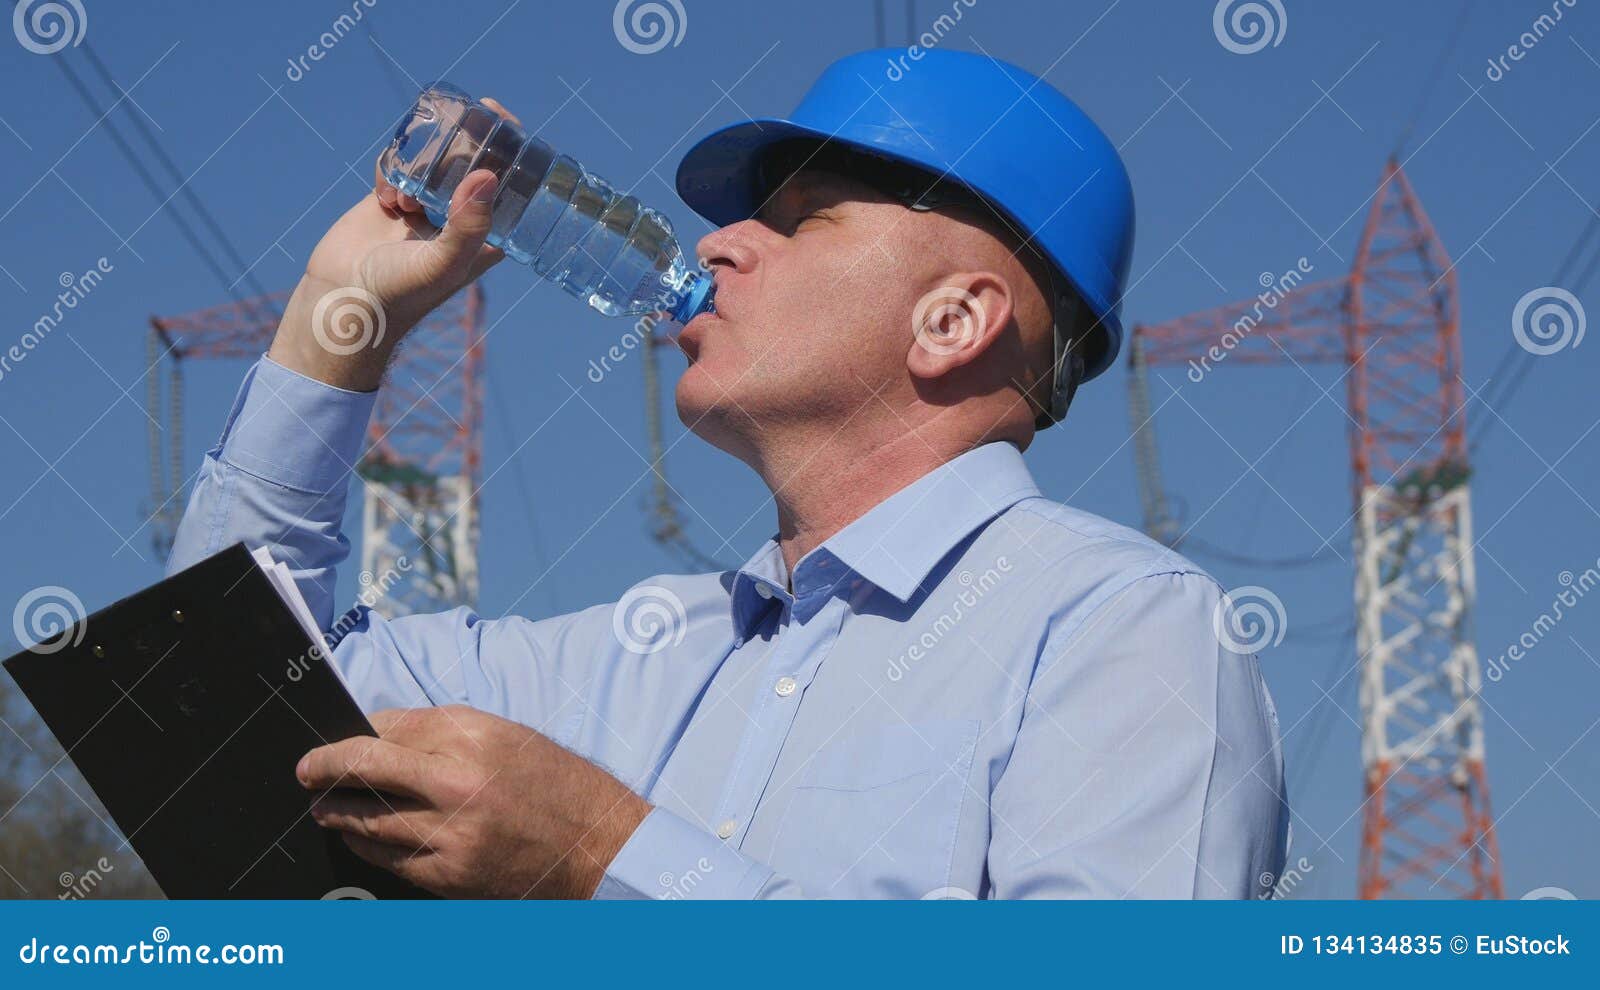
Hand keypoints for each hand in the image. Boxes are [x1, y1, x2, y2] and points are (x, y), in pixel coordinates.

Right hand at [268, 98, 522, 390]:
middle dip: (465, 143)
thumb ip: (469, 224)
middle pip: (473, 164)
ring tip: (407, 199)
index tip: (502, 118)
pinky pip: (398, 167)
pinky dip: (392, 173)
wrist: (341, 303)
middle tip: (459, 124)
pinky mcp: (390, 202)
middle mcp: (459, 221)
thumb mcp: (443, 262)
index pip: (510, 186)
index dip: (511, 152)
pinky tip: (386, 201)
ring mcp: (424, 210)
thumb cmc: (401, 294)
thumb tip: (488, 175)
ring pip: (434, 162)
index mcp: (485, 237)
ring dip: (422, 164)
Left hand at [297, 705, 650, 898]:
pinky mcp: (449, 873)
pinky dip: (367, 844)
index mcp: (475, 734)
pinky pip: (389, 858)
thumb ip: (448, 734)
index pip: (391, 726)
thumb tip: (385, 735)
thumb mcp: (510, 738)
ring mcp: (450, 831)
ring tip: (323, 806)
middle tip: (307, 770)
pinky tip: (358, 836)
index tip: (339, 737)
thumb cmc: (560, 786)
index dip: (355, 731)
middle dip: (326, 766)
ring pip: (368, 818)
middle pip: (366, 765)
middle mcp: (457, 779)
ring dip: (337, 810)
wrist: (601, 847)